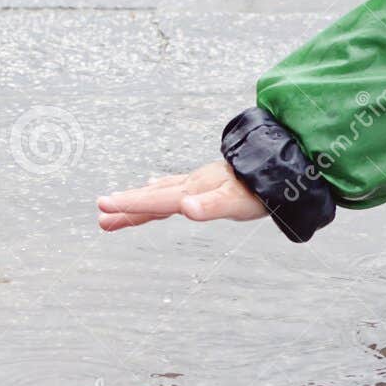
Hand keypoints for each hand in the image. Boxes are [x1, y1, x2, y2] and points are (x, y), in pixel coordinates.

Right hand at [97, 161, 268, 231]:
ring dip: (138, 201)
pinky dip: (159, 190)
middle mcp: (193, 184)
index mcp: (194, 190)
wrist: (285, 168)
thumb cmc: (261, 190)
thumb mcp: (236, 202)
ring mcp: (200, 182)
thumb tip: (186, 208)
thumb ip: (211, 206)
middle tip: (100, 217)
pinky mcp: (209, 182)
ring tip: (115, 207)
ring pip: (161, 192)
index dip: (131, 206)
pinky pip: (175, 187)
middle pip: (154, 198)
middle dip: (127, 207)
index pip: (157, 201)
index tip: (103, 209)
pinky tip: (155, 187)